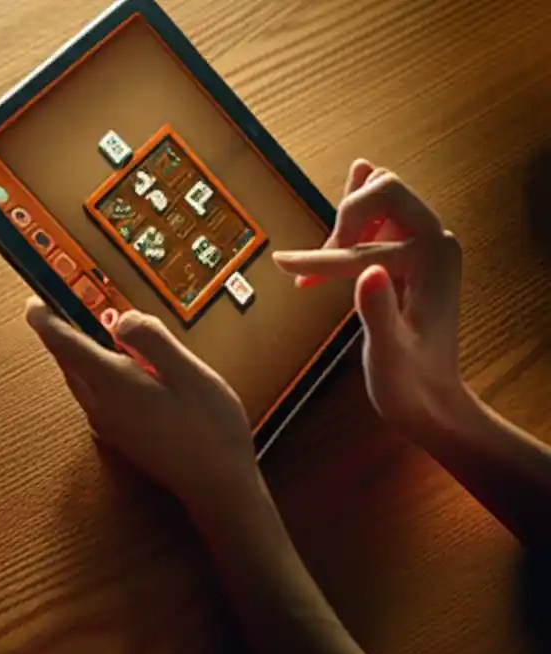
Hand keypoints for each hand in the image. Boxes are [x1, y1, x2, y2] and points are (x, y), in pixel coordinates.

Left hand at [25, 297, 259, 508]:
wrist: (217, 486)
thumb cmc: (210, 429)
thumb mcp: (189, 373)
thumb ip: (152, 340)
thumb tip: (119, 318)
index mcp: (112, 384)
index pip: (64, 344)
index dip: (45, 318)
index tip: (33, 300)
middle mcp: (99, 405)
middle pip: (67, 361)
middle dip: (62, 332)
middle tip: (65, 305)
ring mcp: (106, 423)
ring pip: (79, 378)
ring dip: (79, 352)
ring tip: (94, 329)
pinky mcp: (117, 434)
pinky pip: (94, 393)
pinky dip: (96, 371)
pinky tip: (122, 365)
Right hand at [272, 160, 465, 437]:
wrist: (431, 402)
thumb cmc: (409, 386)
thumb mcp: (389, 355)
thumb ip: (378, 311)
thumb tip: (366, 271)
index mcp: (433, 261)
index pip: (363, 244)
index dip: (321, 259)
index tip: (284, 267)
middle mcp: (437, 243)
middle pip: (386, 193)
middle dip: (345, 220)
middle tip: (319, 261)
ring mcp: (429, 246)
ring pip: (385, 199)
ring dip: (349, 216)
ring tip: (322, 244)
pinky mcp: (416, 255)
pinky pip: (387, 215)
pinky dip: (360, 210)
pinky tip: (355, 183)